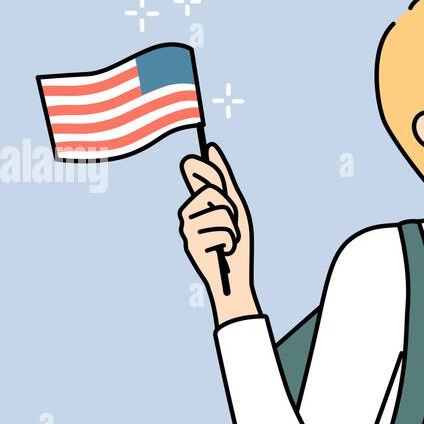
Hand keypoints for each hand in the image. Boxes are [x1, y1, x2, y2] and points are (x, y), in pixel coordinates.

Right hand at [178, 143, 258, 324]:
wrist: (234, 275)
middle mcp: (188, 212)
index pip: (194, 172)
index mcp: (198, 201)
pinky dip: (230, 242)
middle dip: (230, 209)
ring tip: (228, 241)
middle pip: (211, 193)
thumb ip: (224, 180)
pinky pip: (221, 232)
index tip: (210, 148)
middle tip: (231, 225)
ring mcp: (187, 228)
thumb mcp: (235, 208)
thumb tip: (211, 148)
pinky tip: (223, 251)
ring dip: (233, 229)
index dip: (203, 163)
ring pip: (219, 214)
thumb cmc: (236, 241)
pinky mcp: (191, 244)